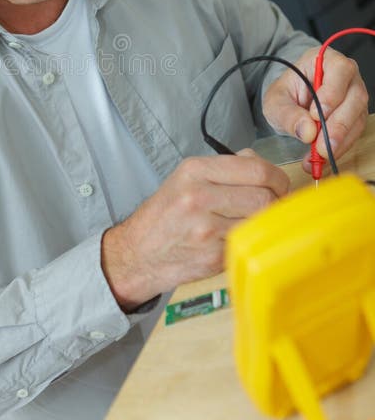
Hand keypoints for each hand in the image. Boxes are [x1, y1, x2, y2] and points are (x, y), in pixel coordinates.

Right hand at [101, 151, 289, 310]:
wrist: (139, 251)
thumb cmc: (166, 214)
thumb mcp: (187, 177)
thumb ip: (226, 167)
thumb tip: (261, 163)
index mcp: (195, 170)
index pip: (257, 169)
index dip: (278, 179)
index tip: (280, 186)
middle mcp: (199, 196)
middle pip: (264, 197)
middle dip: (276, 202)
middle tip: (274, 206)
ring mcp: (206, 229)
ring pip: (260, 221)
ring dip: (264, 222)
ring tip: (255, 221)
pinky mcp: (213, 256)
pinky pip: (249, 243)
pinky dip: (250, 241)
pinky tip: (239, 238)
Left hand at [262, 46, 367, 173]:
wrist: (289, 103)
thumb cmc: (285, 94)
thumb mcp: (275, 102)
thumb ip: (288, 114)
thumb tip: (307, 131)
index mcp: (325, 60)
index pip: (340, 69)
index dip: (332, 93)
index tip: (315, 114)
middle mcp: (346, 75)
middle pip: (355, 96)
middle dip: (338, 124)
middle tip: (321, 145)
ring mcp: (354, 95)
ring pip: (358, 116)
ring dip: (340, 139)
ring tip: (319, 155)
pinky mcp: (356, 115)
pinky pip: (354, 132)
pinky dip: (339, 147)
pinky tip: (323, 157)